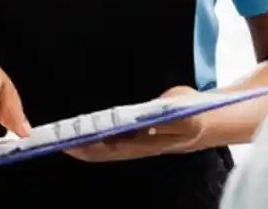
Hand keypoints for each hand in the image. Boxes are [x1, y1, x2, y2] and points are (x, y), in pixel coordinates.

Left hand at [65, 86, 207, 162]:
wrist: (207, 120)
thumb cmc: (194, 117)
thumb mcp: (185, 116)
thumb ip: (167, 121)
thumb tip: (147, 125)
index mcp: (147, 145)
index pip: (112, 149)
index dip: (91, 147)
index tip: (72, 143)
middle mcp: (138, 145)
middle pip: (104, 152)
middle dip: (81, 148)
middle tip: (59, 141)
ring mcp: (137, 140)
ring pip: (106, 146)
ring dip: (87, 142)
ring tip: (66, 136)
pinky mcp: (137, 132)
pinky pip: (113, 137)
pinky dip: (99, 134)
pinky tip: (86, 130)